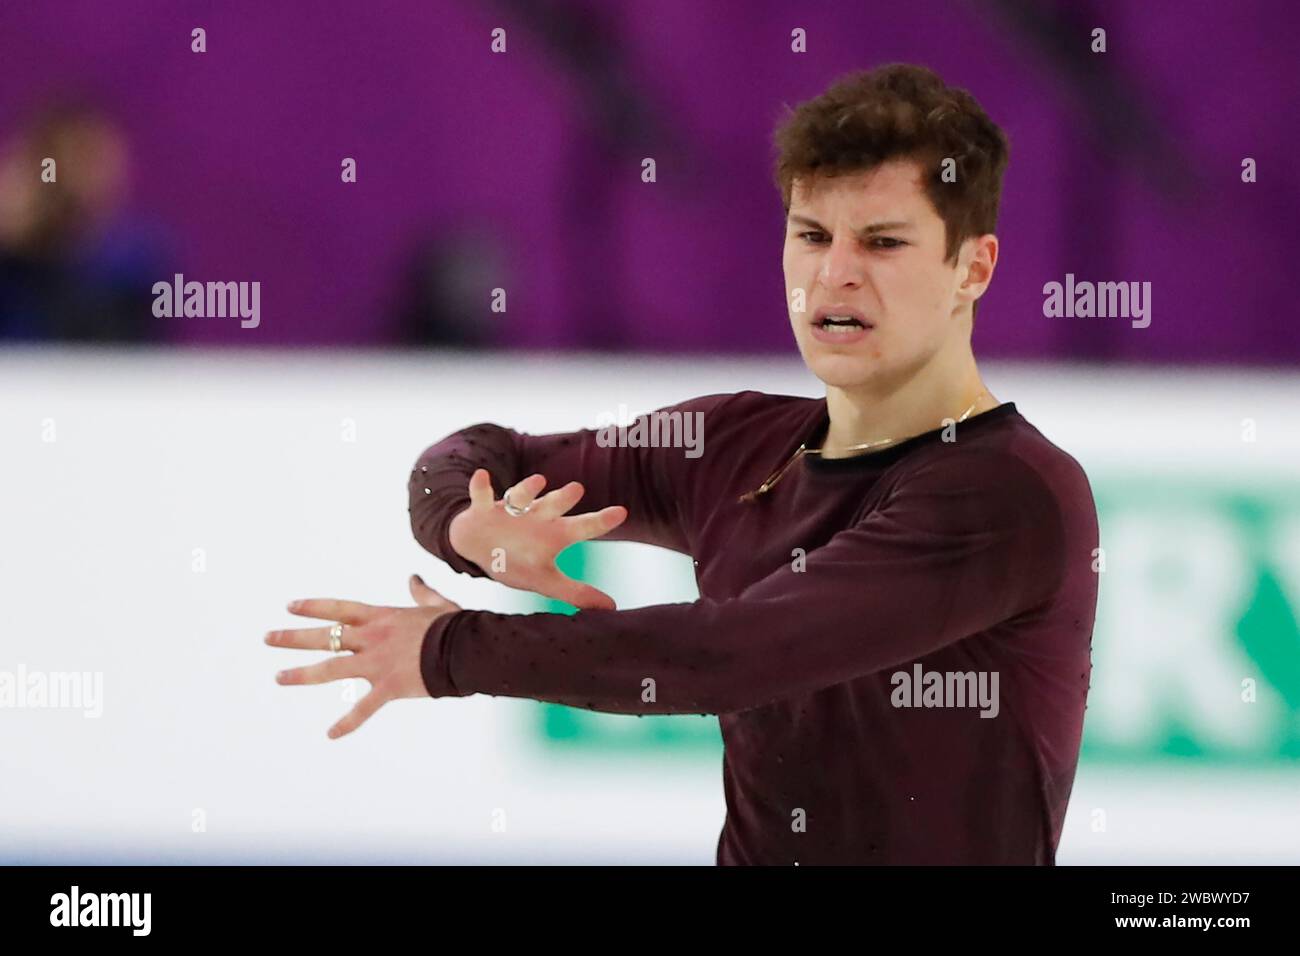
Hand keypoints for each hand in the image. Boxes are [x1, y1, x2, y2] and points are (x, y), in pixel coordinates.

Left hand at [268, 574, 461, 738]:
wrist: (466, 648)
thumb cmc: (454, 625)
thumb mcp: (435, 604)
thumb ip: (420, 592)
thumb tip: (413, 579)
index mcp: (381, 617)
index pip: (339, 609)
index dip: (313, 607)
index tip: (289, 607)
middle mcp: (371, 638)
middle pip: (325, 636)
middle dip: (293, 637)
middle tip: (268, 638)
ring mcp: (377, 663)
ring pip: (330, 669)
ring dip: (301, 674)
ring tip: (278, 677)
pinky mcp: (388, 687)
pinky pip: (363, 708)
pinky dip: (347, 723)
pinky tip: (330, 735)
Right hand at [448, 468, 627, 609]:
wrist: (475, 546)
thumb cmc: (516, 561)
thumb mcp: (545, 581)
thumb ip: (576, 593)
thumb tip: (612, 609)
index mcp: (553, 535)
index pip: (582, 526)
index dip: (601, 521)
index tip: (622, 512)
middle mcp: (535, 518)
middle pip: (553, 505)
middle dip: (564, 498)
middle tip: (578, 490)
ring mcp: (508, 512)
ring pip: (520, 496)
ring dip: (527, 489)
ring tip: (538, 481)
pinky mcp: (482, 510)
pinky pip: (481, 495)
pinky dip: (480, 487)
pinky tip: (481, 477)